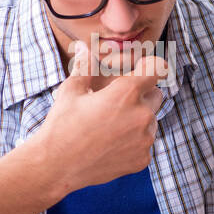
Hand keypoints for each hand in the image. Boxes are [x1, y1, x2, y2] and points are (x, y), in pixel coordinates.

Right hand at [28, 40, 167, 194]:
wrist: (55, 166)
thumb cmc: (61, 125)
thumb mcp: (72, 90)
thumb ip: (86, 66)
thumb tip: (84, 46)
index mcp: (126, 93)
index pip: (158, 68)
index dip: (149, 67)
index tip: (140, 71)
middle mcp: (141, 115)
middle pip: (156, 95)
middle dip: (141, 95)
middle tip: (116, 102)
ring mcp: (144, 140)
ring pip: (151, 120)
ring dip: (138, 119)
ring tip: (110, 126)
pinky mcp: (142, 159)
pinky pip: (145, 142)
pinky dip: (134, 141)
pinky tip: (111, 144)